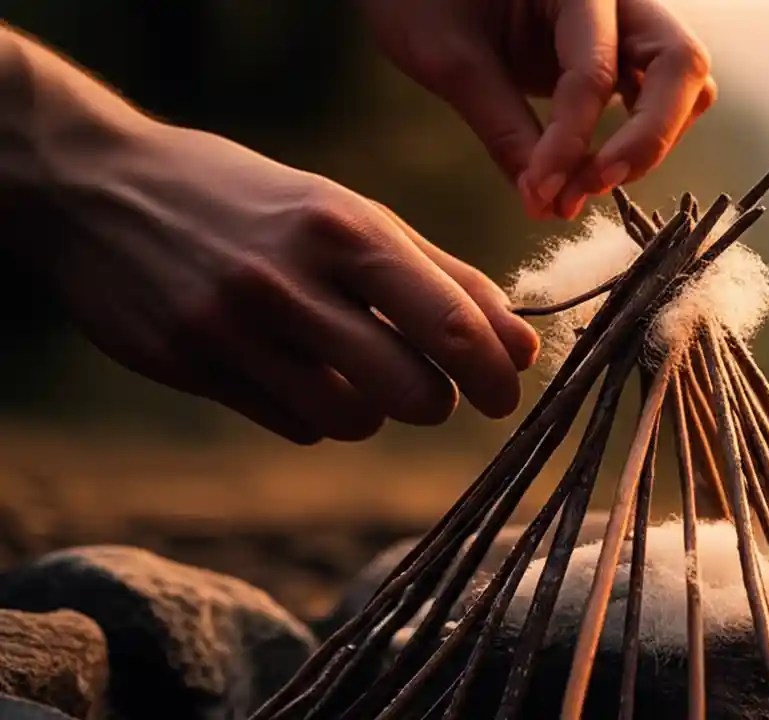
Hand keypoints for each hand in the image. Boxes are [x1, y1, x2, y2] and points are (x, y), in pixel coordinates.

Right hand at [16, 121, 538, 443]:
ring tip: (352, 368)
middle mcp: (291, 280)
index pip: (451, 324)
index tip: (507, 393)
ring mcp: (234, 328)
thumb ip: (444, 278)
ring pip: (351, 421)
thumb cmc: (258, 204)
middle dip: (437, 401)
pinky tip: (291, 368)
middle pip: (410, 391)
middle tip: (434, 389)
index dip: (494, 374)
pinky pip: (292, 424)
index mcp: (345, 229)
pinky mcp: (191, 366)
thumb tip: (523, 346)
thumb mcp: (351, 215)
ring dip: (372, 411)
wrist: (103, 187)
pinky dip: (312, 411)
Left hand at [361, 0, 716, 218]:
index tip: (540, 195)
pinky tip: (589, 169)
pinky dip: (641, 138)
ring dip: (650, 143)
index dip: (570, 142)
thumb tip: (543, 201)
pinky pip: (661, 97)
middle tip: (589, 190)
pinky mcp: (623, 53)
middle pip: (680, 66)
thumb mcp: (448, 57)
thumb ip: (501, 125)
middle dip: (646, 139)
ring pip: (685, 85)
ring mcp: (628, 23)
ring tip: (584, 186)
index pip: (593, 71)